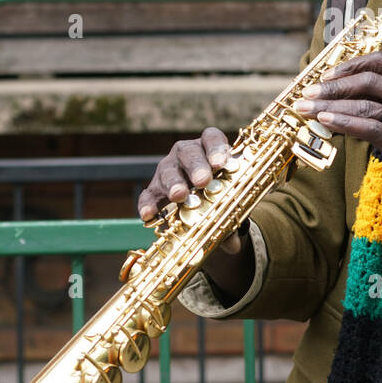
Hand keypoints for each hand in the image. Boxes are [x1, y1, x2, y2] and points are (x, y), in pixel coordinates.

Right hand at [138, 127, 243, 254]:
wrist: (201, 203)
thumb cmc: (219, 193)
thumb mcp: (229, 200)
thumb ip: (232, 217)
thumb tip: (234, 245)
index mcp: (208, 148)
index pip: (212, 138)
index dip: (216, 148)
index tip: (221, 163)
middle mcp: (186, 154)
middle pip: (188, 152)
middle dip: (196, 166)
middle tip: (203, 181)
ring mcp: (168, 169)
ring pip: (167, 170)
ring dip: (174, 183)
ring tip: (180, 196)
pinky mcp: (154, 188)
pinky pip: (148, 194)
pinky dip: (148, 203)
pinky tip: (149, 215)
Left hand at [291, 52, 381, 243]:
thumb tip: (343, 101)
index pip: (381, 63)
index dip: (351, 65)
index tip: (326, 75)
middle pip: (369, 80)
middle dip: (334, 86)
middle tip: (308, 93)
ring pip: (365, 105)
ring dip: (330, 106)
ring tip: (307, 109)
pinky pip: (370, 128)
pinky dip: (344, 123)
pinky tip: (325, 122)